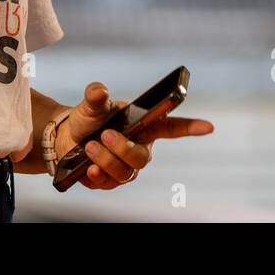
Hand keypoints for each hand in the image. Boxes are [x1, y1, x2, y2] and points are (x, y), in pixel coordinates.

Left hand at [55, 81, 214, 189]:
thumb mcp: (92, 104)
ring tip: (88, 146)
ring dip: (105, 159)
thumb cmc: (89, 118)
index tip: (208, 126)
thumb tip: (99, 91)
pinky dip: (97, 175)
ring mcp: (126, 167)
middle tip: (104, 135)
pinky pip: (108, 183)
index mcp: (144, 126)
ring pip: (124, 172)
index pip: (172, 127)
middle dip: (123, 149)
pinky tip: (88, 168)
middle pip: (142, 158)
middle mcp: (139, 149)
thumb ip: (95, 96)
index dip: (190, 128)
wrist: (66, 137)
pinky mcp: (110, 181)